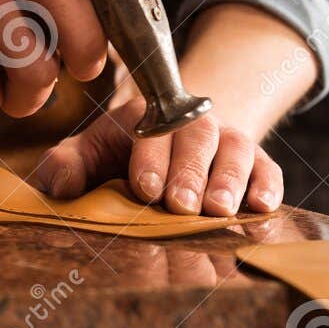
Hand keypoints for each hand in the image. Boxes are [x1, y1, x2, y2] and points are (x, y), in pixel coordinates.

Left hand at [30, 2, 313, 215]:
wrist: (180, 136)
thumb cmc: (123, 153)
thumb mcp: (90, 152)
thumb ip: (68, 165)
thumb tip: (60, 182)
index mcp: (149, 118)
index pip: (152, 131)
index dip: (149, 157)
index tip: (144, 187)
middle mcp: (193, 125)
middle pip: (197, 140)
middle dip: (188, 172)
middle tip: (180, 205)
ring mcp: (229, 142)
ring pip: (236, 152)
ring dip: (229, 179)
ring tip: (218, 209)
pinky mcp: (258, 163)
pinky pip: (269, 168)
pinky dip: (268, 185)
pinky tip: (262, 206)